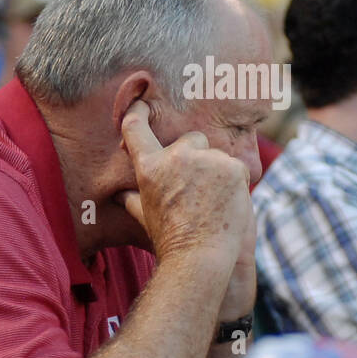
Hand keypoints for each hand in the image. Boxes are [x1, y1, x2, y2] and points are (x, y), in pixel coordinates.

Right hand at [118, 100, 254, 272]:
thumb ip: (132, 199)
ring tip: (213, 201)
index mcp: (150, 167)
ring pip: (216, 154)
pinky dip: (235, 181)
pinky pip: (236, 165)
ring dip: (216, 170)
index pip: (136, 129)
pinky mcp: (233, 167)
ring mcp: (206, 160)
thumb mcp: (144, 215)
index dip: (138, 113)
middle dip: (195, 155)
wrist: (199, 256)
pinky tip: (227, 202)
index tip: (141, 102)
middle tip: (197, 186)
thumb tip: (119, 195)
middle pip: (191, 138)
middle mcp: (176, 157)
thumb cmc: (169, 238)